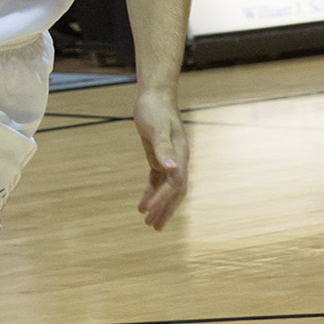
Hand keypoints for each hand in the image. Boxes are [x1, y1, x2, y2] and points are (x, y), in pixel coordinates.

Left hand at [133, 91, 187, 230]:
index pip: (174, 184)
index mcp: (180, 156)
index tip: (148, 212)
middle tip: (154, 228)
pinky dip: (151, 193)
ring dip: (159, 205)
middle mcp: (178, 161)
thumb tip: (172, 168)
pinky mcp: (159, 157)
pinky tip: (142, 204)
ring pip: (167, 189)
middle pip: (175, 192)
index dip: (162, 199)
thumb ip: (163, 148)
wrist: (155, 96)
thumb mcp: (156, 128)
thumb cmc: (154, 110)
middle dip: (165, 210)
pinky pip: (157, 181)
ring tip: (148, 223)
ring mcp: (170, 160)